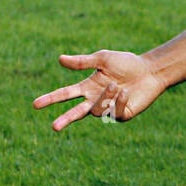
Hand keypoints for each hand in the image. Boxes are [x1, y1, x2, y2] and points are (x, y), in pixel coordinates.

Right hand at [33, 50, 167, 130]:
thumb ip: (82, 62)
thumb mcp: (103, 59)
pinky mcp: (121, 115)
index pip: (65, 94)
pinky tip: (125, 93)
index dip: (51, 99)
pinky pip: (113, 112)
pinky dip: (117, 101)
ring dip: (104, 97)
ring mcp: (108, 108)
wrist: (150, 71)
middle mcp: (95, 99)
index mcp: (88, 86)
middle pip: (75, 112)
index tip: (35, 104)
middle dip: (65, 119)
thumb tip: (59, 59)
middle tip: (54, 127)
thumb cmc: (127, 63)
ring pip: (97, 109)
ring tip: (115, 85)